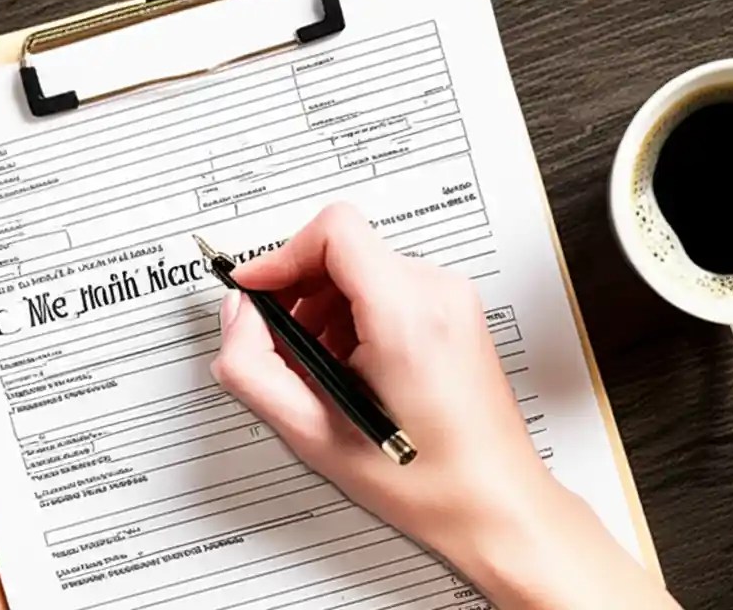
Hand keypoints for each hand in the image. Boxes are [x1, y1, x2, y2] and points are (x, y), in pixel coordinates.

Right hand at [212, 204, 677, 608]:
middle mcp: (436, 293)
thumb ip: (255, 368)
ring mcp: (451, 299)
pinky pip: (385, 287)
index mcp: (406, 314)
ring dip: (324, 309)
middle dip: (298, 292)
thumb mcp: (314, 433)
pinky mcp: (454, 311)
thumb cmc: (427, 478)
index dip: (280, 255)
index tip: (256, 289)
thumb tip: (239, 319)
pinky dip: (352, 317)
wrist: (494, 501)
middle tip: (281, 345)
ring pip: (360, 268)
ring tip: (321, 369)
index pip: (333, 230)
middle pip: (342, 248)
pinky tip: (350, 369)